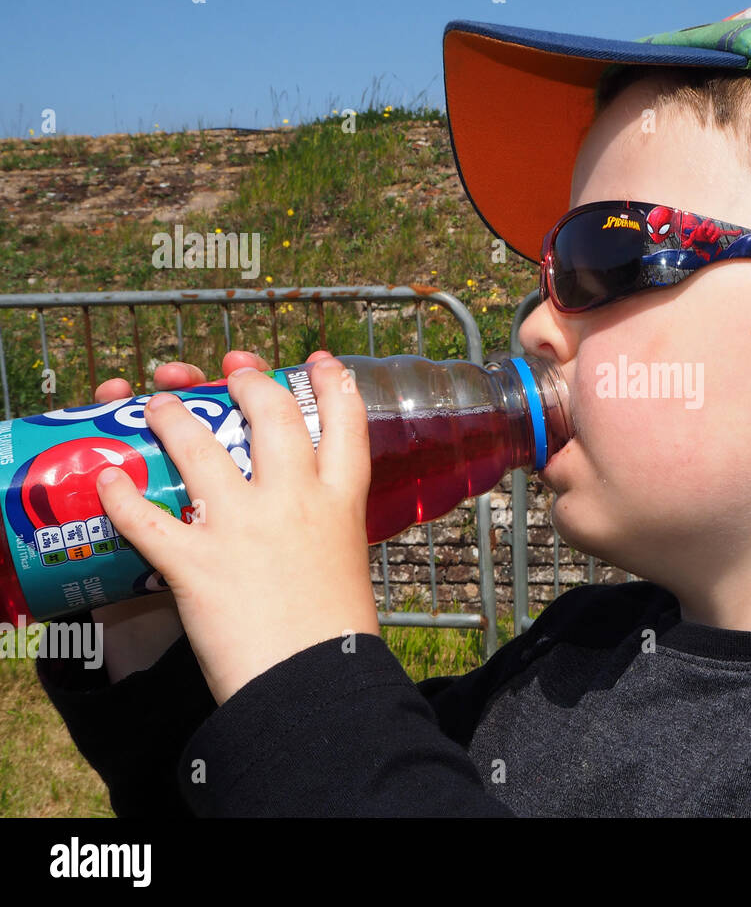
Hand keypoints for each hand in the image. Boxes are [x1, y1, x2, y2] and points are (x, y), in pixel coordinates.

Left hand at [93, 351, 378, 703]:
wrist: (314, 683)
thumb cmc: (338, 638)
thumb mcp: (347, 566)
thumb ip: (325, 534)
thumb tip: (309, 528)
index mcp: (340, 502)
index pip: (344, 424)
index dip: (331, 384)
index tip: (318, 362)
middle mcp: (295, 499)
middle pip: (272, 415)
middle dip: (248, 382)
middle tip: (232, 370)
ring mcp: (242, 525)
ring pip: (199, 447)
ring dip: (172, 417)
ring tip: (157, 403)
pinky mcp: (196, 562)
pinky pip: (146, 518)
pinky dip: (120, 496)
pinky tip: (108, 479)